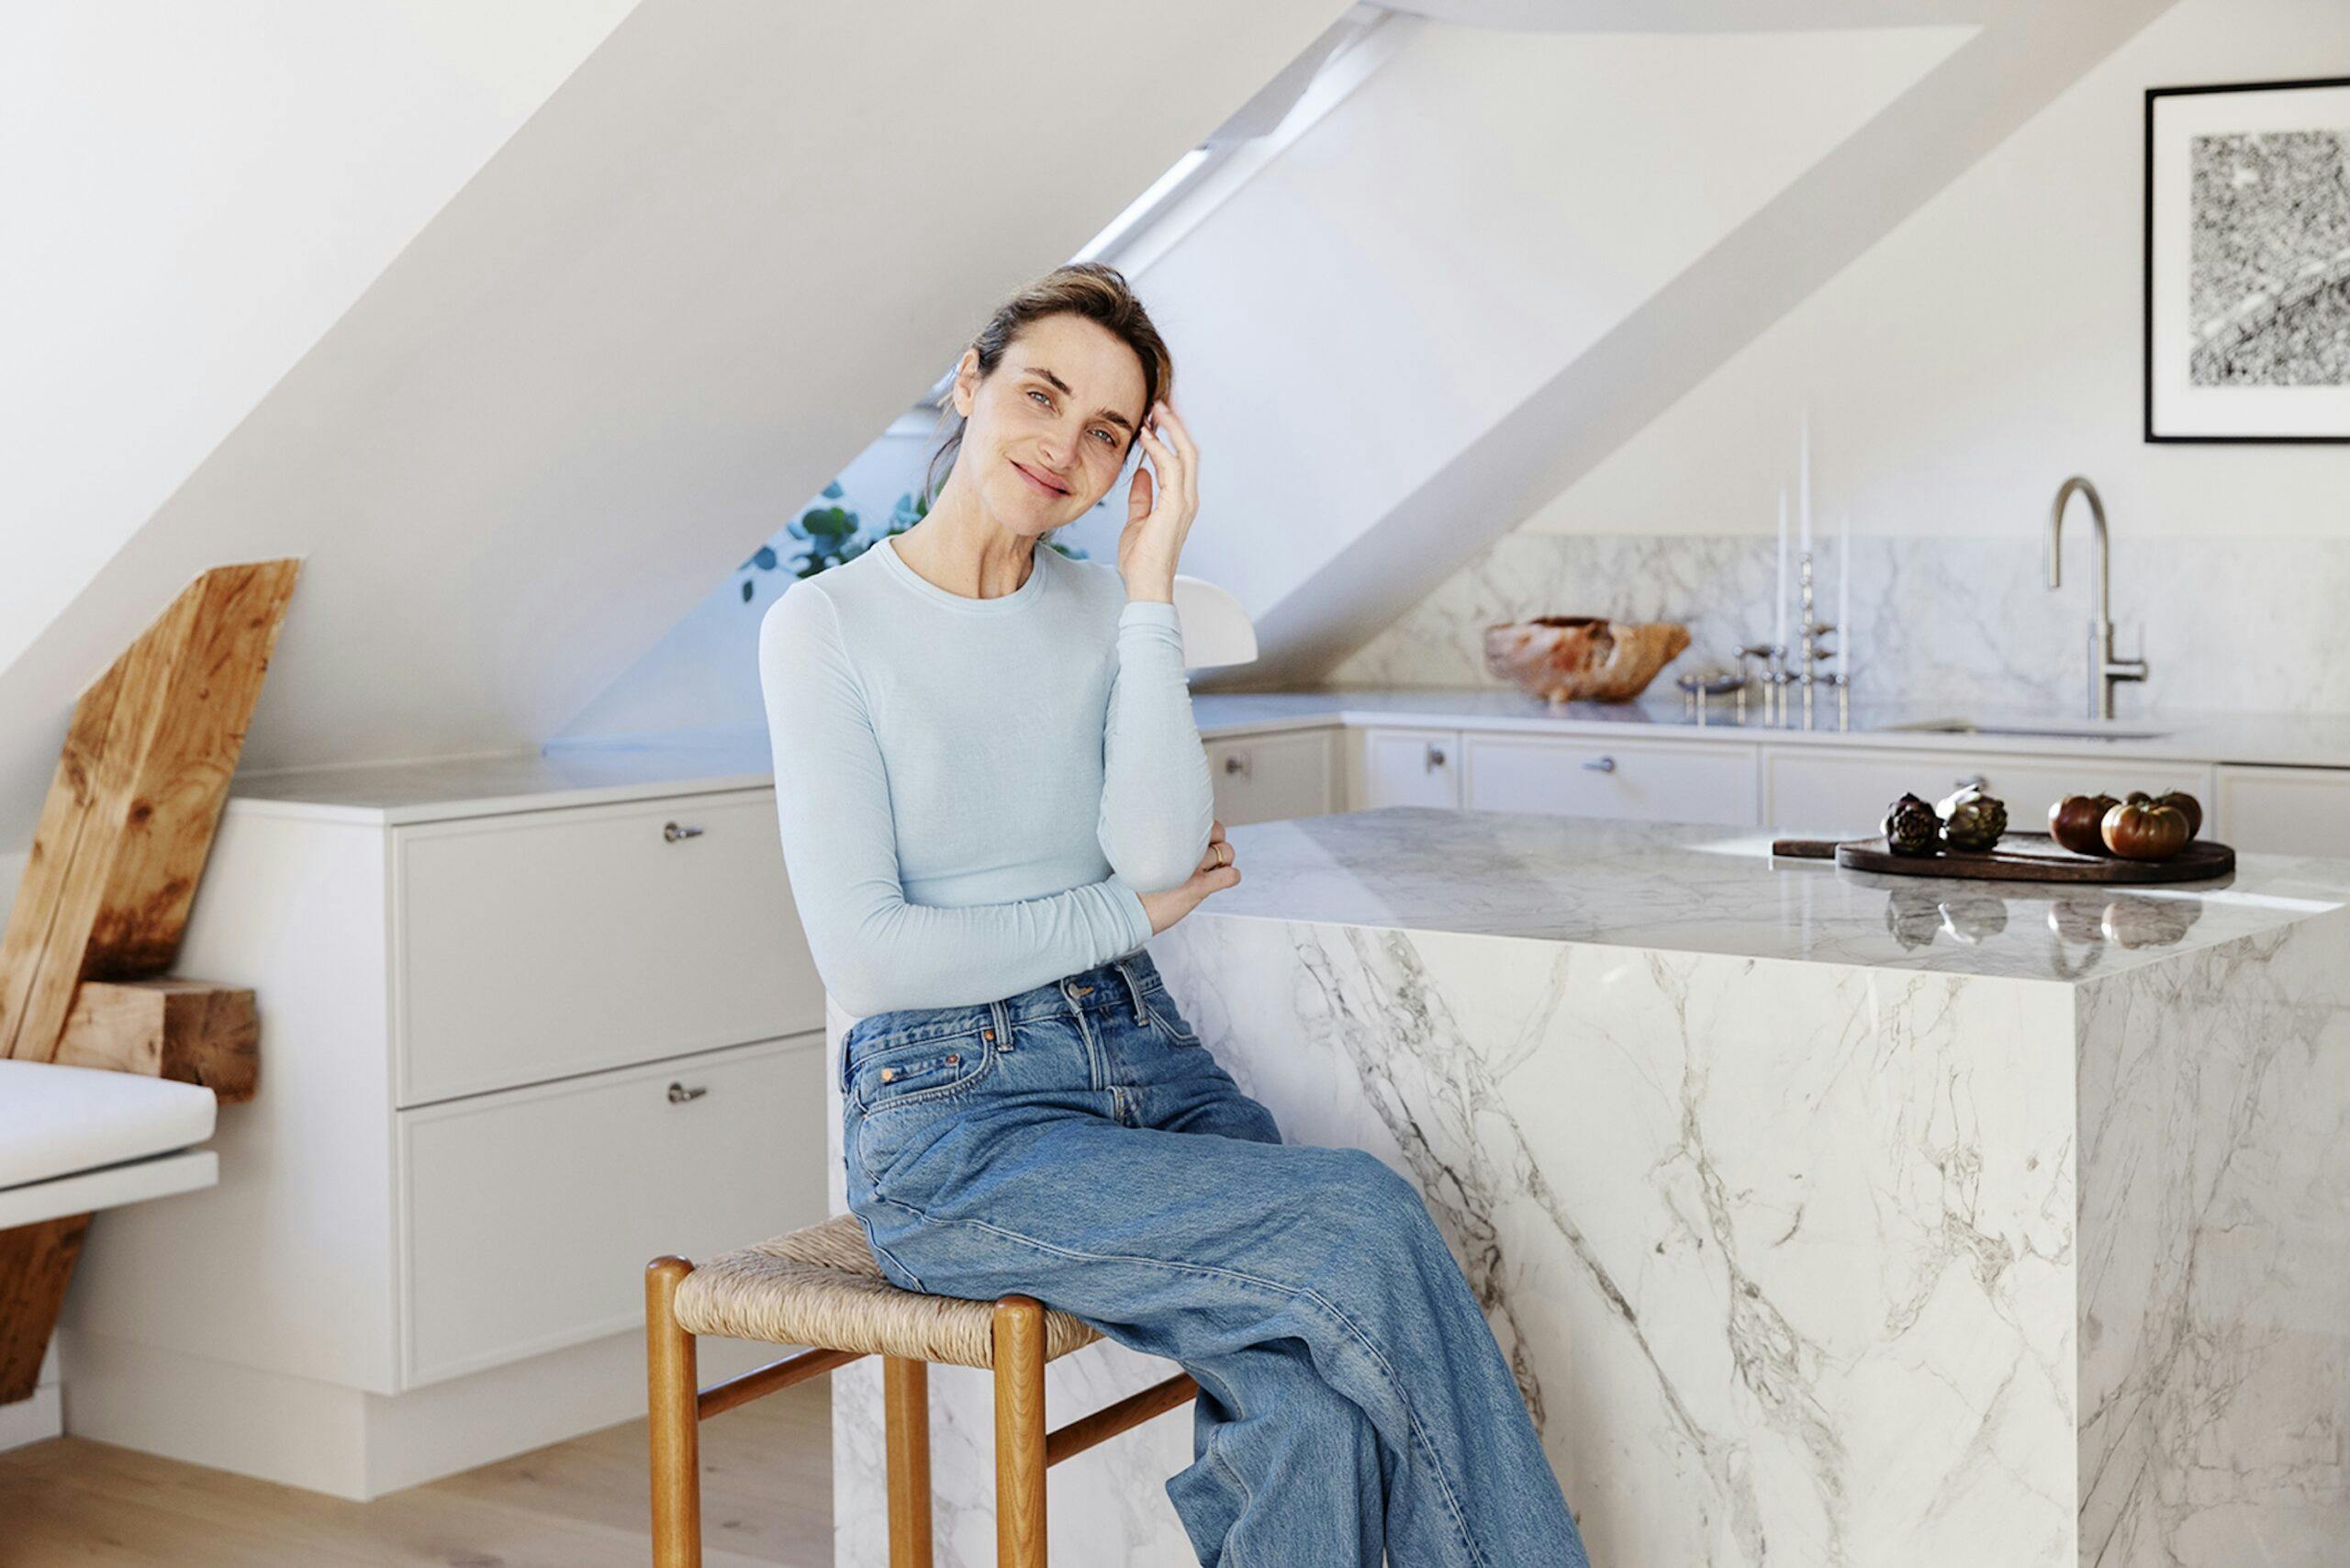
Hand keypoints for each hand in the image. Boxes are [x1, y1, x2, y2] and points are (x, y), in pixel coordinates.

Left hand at [1118, 396, 1197, 603]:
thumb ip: (1142, 496)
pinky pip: (1170, 468)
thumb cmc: (1141, 561)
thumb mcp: (1137, 521)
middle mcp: (1188, 499)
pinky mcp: (1175, 507)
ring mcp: (1185, 502)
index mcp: (1180, 502)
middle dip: (1176, 424)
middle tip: (1161, 402)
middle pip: (1189, 450)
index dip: (1172, 436)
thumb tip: (1142, 473)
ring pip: (1185, 454)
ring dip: (1170, 429)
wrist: (1145, 585)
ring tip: (1156, 410)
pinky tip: (1146, 436)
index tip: (1156, 416)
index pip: (1182, 460)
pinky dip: (1159, 448)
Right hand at [1137, 819, 1237, 934]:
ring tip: (1214, 870)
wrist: (1125, 909)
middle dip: (1218, 842)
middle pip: (1217, 831)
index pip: (1200, 819)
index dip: (1205, 830)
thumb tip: (1185, 836)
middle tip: (1210, 856)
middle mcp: (1181, 848)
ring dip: (1225, 861)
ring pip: (1227, 852)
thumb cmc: (1133, 883)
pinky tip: (1222, 880)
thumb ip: (1165, 842)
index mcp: (1168, 837)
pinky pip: (1230, 876)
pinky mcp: (1198, 887)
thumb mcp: (1143, 852)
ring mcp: (1190, 867)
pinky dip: (1232, 877)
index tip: (1200, 841)